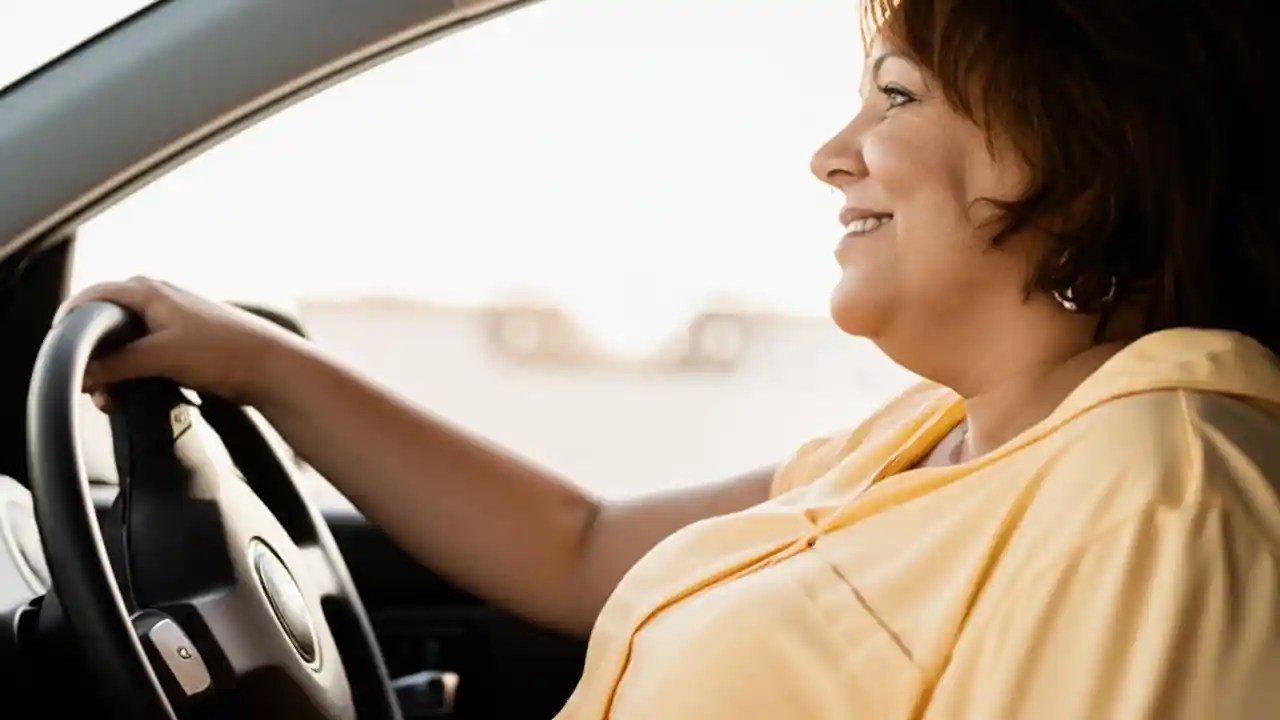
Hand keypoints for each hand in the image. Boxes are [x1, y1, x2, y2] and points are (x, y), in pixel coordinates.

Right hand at [57, 277, 299, 405]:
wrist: (271, 368)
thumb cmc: (224, 351)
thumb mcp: (161, 356)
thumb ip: (117, 364)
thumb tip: (83, 373)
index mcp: (149, 291)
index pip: (93, 296)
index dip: (72, 321)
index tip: (60, 348)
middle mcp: (158, 300)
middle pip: (107, 324)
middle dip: (95, 356)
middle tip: (93, 385)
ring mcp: (172, 322)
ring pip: (126, 344)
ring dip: (115, 370)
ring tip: (113, 397)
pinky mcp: (184, 344)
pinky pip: (146, 356)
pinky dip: (135, 373)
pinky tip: (135, 394)